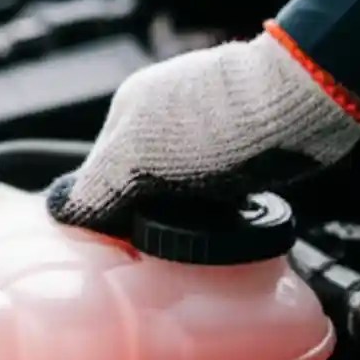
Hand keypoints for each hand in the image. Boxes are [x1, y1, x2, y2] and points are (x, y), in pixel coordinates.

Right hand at [46, 23, 359, 233]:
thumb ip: (96, 187)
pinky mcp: (248, 150)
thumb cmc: (213, 123)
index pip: (101, 172)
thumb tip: (64, 210)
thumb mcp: (132, 158)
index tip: (110, 246)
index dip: (104, 211)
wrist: (294, 107)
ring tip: (186, 246)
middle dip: (143, 217)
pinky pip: (221, 195)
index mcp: (131, 108)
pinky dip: (218, 216)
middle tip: (146, 252)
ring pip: (182, 193)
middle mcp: (168, 116)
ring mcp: (210, 132)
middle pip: (142, 184)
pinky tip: (221, 228)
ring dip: (183, 221)